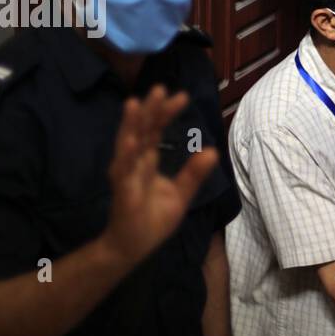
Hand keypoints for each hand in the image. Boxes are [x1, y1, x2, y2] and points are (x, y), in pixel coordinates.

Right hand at [100, 85, 217, 266]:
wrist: (133, 247)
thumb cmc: (153, 219)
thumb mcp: (181, 194)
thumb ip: (194, 173)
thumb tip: (212, 151)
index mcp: (147, 160)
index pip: (156, 130)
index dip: (166, 112)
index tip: (182, 96)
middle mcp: (134, 162)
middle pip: (141, 130)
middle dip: (149, 110)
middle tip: (160, 88)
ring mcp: (126, 175)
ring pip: (128, 145)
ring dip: (131, 125)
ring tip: (135, 103)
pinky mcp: (122, 191)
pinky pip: (123, 171)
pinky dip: (126, 154)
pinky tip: (131, 140)